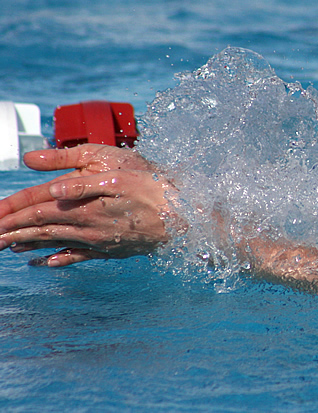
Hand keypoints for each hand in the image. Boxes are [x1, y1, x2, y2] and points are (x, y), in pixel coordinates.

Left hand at [0, 145, 172, 266]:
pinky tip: (44, 263)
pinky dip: (57, 260)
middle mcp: (85, 224)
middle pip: (39, 227)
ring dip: (26, 244)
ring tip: (4, 246)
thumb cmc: (152, 186)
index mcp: (83, 201)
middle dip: (9, 231)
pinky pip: (76, 256)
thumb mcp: (115, 169)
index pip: (37, 205)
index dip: (11, 210)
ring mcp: (96, 240)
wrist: (183, 217)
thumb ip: (76, 172)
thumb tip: (43, 173)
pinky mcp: (109, 249)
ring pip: (53, 242)